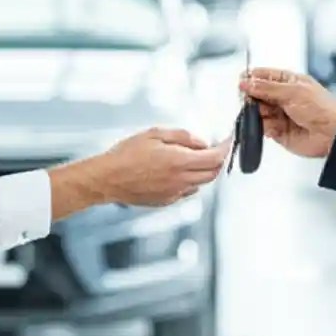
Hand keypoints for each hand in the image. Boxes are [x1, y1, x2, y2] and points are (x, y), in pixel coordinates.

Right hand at [98, 128, 228, 206]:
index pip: (215, 158)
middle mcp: (180, 180)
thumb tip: (201, 142)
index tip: (228, 140)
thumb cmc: (126, 154)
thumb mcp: (154, 134)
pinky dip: (191, 180)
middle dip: (218, 160)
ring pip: (202, 183)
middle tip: (215, 148)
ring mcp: (175, 193)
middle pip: (213, 173)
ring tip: (195, 157)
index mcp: (178, 161)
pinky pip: (188, 191)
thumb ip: (182, 137)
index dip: (225, 148)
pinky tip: (180, 171)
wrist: (107, 179)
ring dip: (205, 171)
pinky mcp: (167, 201)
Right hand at [239, 67, 335, 157]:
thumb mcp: (293, 92)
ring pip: (257, 111)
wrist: (333, 134)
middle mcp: (282, 97)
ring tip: (266, 114)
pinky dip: (261, 127)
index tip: (242, 83)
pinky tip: (268, 126)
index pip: (263, 76)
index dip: (251, 78)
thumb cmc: (322, 108)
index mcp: (288, 82)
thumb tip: (247, 82)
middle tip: (252, 101)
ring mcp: (279, 114)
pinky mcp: (278, 131)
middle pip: (256, 94)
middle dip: (252, 97)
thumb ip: (267, 88)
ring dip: (257, 113)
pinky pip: (261, 127)